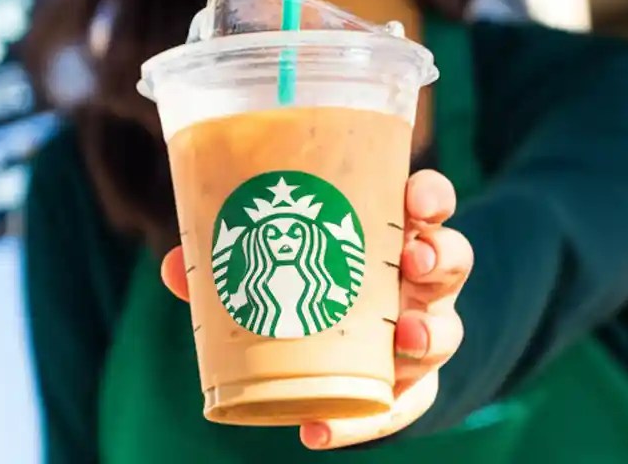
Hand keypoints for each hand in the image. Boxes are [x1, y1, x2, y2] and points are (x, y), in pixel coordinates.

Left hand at [159, 170, 472, 449]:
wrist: (358, 354)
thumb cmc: (318, 286)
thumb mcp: (285, 265)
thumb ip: (232, 262)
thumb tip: (176, 266)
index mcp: (396, 234)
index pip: (429, 206)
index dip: (431, 198)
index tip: (418, 197)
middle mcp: (422, 283)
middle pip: (451, 262)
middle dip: (438, 258)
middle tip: (414, 261)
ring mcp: (424, 334)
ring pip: (445, 330)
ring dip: (428, 332)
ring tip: (405, 338)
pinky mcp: (410, 390)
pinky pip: (398, 406)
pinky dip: (358, 421)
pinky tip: (317, 430)